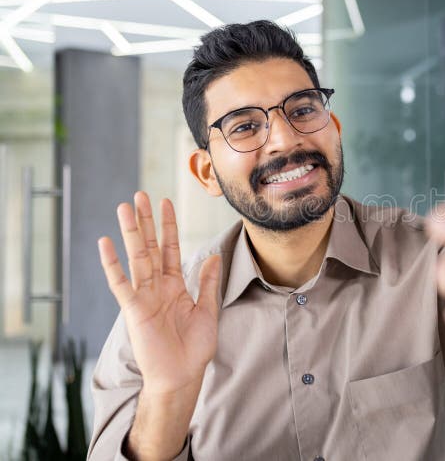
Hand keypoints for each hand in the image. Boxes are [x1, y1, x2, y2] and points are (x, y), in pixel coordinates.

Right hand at [98, 191, 221, 394]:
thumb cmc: (194, 348)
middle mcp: (157, 286)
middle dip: (146, 221)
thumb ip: (207, 283)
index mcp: (174, 285)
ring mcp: (143, 296)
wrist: (182, 376)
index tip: (165, 202)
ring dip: (131, 233)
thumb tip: (213, 256)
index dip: (168, 226)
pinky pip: (121, 284)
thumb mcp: (207, 310)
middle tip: (140, 194)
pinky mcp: (133, 310)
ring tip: (124, 208)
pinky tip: (105, 244)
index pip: (170, 248)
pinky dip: (112, 265)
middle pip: (150, 247)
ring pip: (136, 258)